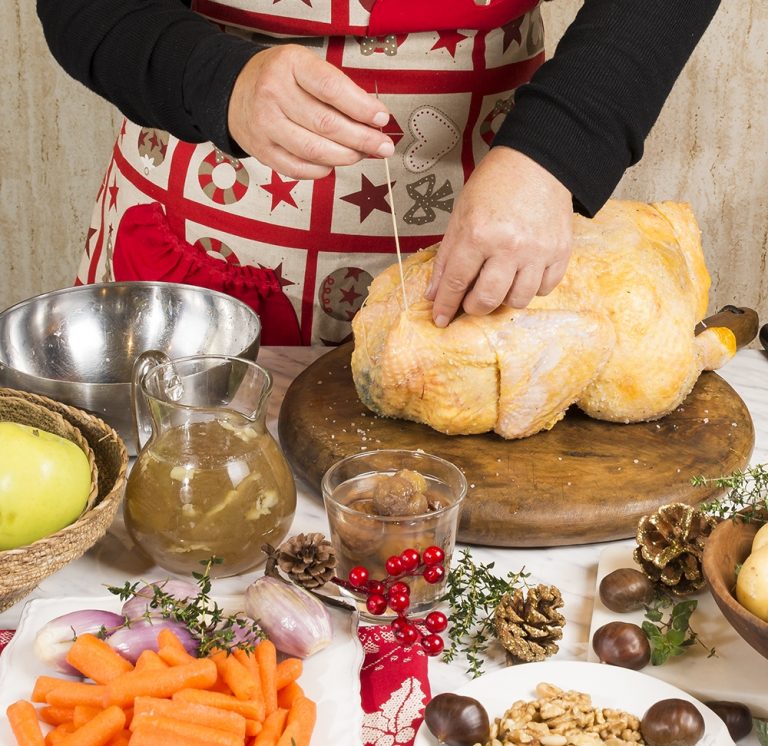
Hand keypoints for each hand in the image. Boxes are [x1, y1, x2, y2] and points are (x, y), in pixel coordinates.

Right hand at [228, 44, 393, 178]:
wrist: (235, 91)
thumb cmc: (280, 79)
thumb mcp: (306, 66)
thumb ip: (338, 89)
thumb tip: (373, 119)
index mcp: (290, 64)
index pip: (332, 89)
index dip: (362, 108)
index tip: (381, 119)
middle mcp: (273, 93)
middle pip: (327, 124)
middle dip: (362, 139)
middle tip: (382, 145)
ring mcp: (265, 124)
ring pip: (315, 150)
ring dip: (346, 156)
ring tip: (361, 154)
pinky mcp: (262, 150)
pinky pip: (299, 168)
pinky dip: (323, 169)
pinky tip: (334, 162)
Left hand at [426, 147, 572, 325]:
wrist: (538, 162)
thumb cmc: (495, 185)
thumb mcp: (460, 215)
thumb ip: (446, 257)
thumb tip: (434, 294)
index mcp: (479, 234)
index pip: (456, 282)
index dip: (446, 305)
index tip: (441, 319)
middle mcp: (509, 246)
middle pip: (487, 299)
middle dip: (474, 307)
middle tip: (471, 301)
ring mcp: (538, 251)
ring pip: (518, 300)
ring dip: (504, 299)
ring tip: (499, 283)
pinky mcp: (560, 252)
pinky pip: (545, 289)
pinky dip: (531, 289)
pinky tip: (522, 275)